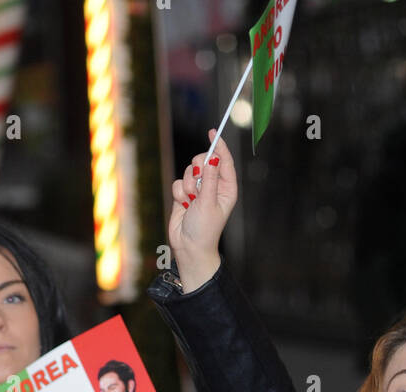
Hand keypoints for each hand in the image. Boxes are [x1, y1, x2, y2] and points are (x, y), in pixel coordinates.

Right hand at [168, 130, 238, 291]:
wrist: (189, 247)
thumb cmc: (204, 229)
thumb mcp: (208, 202)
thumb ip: (209, 178)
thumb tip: (212, 157)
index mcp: (227, 189)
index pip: (224, 161)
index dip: (219, 145)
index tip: (212, 131)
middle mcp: (214, 187)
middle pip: (204, 161)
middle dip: (197, 168)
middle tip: (197, 181)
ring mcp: (199, 190)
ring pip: (189, 171)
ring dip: (187, 185)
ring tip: (191, 202)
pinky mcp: (185, 194)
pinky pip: (178, 182)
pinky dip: (179, 193)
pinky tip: (183, 205)